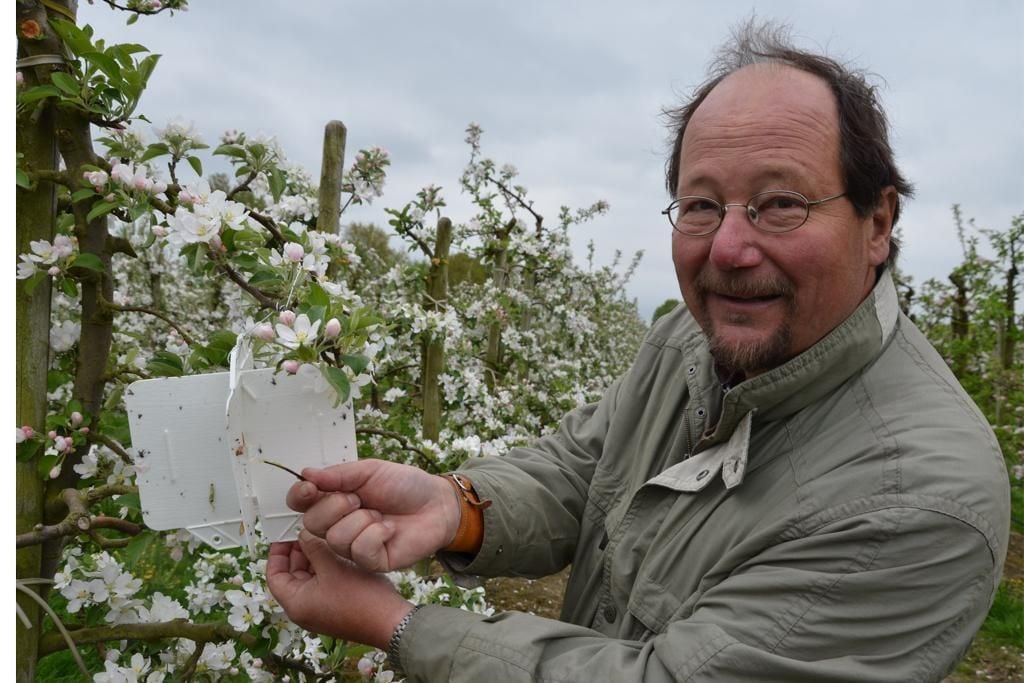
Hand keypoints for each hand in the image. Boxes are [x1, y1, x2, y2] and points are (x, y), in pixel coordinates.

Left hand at [266, 532, 413, 648]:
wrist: (390, 622)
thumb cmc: (361, 600)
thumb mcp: (333, 566)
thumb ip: (314, 547)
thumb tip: (303, 534)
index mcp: (295, 604)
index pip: (274, 576)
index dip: (277, 553)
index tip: (284, 535)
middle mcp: (304, 609)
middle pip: (291, 575)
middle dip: (297, 552)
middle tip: (306, 531)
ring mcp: (319, 609)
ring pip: (308, 577)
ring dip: (313, 558)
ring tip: (323, 537)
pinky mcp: (333, 606)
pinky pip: (321, 582)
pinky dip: (324, 566)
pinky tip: (335, 551)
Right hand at [287, 459, 459, 571]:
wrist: (437, 503)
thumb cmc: (405, 486)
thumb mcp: (370, 471)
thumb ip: (338, 475)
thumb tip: (307, 473)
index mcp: (334, 500)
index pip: (300, 502)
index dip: (299, 496)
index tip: (310, 488)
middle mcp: (339, 524)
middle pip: (312, 524)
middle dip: (336, 506)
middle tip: (360, 499)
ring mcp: (353, 546)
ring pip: (335, 539)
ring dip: (362, 520)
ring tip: (380, 515)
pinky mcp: (371, 562)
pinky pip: (359, 551)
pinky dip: (377, 535)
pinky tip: (389, 530)